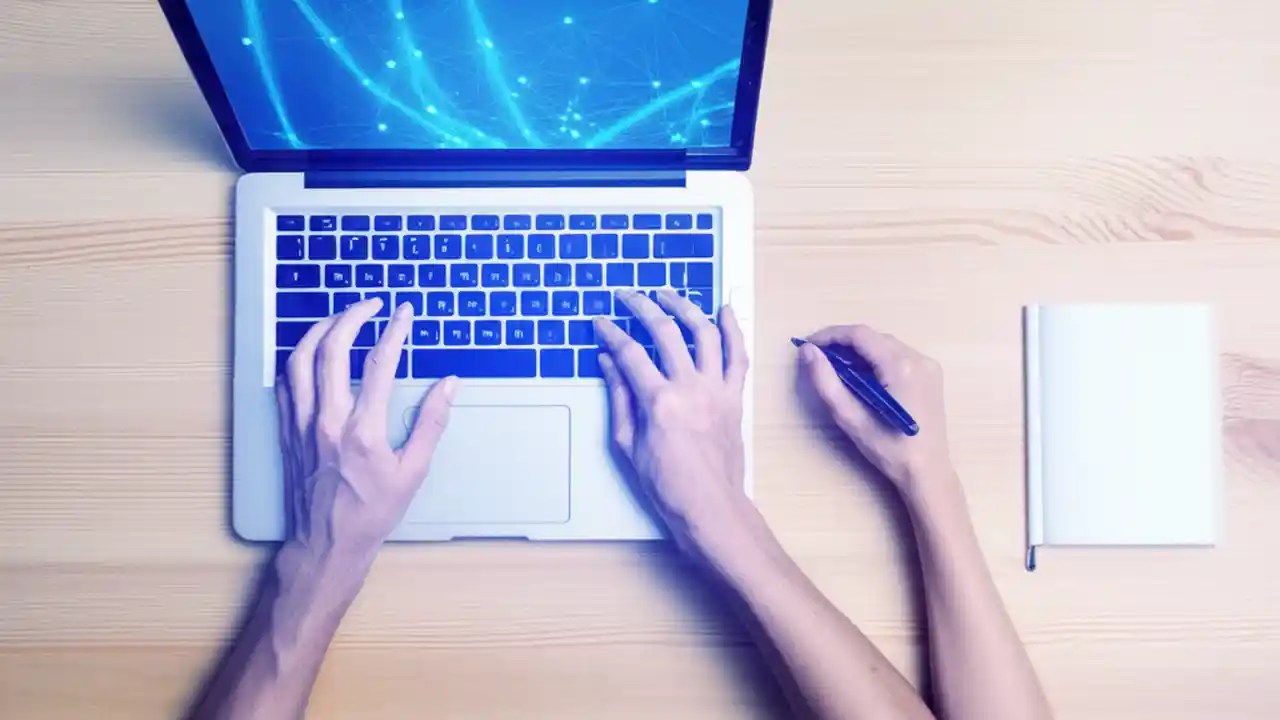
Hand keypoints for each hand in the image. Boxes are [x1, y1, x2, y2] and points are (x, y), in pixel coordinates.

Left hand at [276, 298, 457, 564]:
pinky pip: (285, 383)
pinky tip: (311, 352)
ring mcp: (301, 424)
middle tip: (371, 304)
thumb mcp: (413, 471)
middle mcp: (327, 420)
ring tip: (339, 318)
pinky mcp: (287, 431)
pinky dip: (297, 359)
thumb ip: (430, 423)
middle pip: (332, 350)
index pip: (380, 365)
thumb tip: (449, 384)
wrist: (325, 544)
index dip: (394, 332)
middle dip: (352, 317)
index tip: (403, 313)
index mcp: (362, 430)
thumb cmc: (372, 512)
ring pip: (300, 360)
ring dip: (319, 330)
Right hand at [592, 290, 750, 549]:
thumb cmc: (664, 483)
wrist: (708, 505)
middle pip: (666, 332)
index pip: (630, 354)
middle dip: (643, 307)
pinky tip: (724, 310)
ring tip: (669, 294)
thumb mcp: (626, 443)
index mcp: (658, 402)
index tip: (600, 322)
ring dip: (686, 307)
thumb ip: (619, 396)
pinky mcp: (734, 397)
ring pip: (705, 333)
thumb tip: (608, 361)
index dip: (611, 334)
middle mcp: (690, 388)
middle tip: (628, 296)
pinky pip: (738, 355)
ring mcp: (716, 389)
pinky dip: (733, 329)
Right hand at [799, 325, 953, 497]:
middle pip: (874, 338)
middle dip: (844, 344)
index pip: (860, 335)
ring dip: (860, 352)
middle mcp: (918, 358)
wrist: (927, 471)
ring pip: (886, 345)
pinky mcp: (932, 376)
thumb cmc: (888, 449)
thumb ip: (826, 381)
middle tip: (820, 359)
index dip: (831, 335)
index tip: (809, 345)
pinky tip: (864, 378)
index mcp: (901, 366)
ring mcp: (929, 366)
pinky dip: (877, 360)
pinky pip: (899, 356)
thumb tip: (808, 351)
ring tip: (838, 369)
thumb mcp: (850, 417)